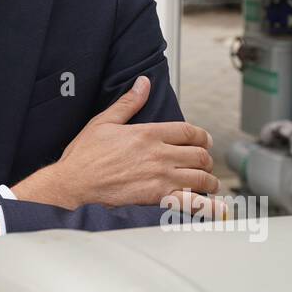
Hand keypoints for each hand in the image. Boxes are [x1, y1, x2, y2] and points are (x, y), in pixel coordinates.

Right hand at [12, 76, 217, 208]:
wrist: (73, 184)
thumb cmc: (84, 155)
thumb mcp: (104, 122)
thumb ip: (128, 103)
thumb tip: (144, 83)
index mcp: (148, 133)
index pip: (189, 132)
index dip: (202, 137)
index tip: (204, 141)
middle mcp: (159, 154)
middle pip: (200, 155)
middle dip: (206, 159)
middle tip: (204, 164)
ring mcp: (160, 178)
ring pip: (201, 178)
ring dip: (209, 181)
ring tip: (208, 183)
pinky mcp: (157, 198)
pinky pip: (192, 203)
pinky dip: (208, 206)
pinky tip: (218, 208)